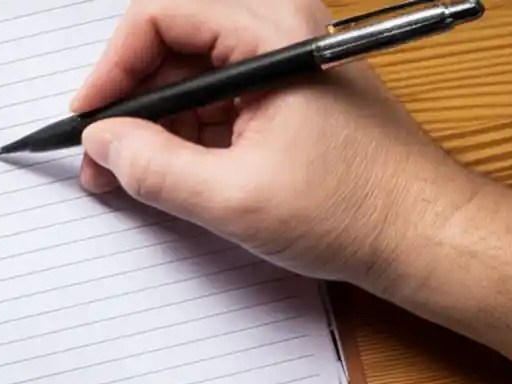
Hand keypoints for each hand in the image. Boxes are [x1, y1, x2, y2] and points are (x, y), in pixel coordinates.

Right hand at [73, 0, 479, 291]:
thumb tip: (101, 144)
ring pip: (189, 75)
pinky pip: (215, 98)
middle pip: (172, 44)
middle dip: (128, 101)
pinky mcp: (284, 94)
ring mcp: (282, 62)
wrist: (422, 234)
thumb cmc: (351, 210)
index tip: (88, 118)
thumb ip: (153, 168)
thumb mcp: (233, 197)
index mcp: (271, 35)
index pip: (161, 19)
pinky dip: (182, 134)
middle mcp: (277, 33)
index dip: (112, 69)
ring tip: (126, 175)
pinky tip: (164, 174)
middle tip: (99, 155)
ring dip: (152, 123)